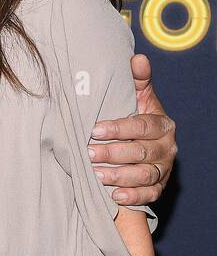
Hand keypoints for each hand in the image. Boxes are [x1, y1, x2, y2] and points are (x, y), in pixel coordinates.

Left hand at [89, 53, 176, 204]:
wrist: (144, 142)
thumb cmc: (137, 117)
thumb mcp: (139, 97)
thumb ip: (138, 80)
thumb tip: (137, 58)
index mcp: (162, 124)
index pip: (142, 126)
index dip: (119, 128)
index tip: (95, 129)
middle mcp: (167, 147)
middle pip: (142, 152)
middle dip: (114, 153)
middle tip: (89, 153)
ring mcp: (163, 169)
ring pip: (145, 175)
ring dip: (120, 176)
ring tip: (96, 175)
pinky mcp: (158, 187)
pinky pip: (149, 195)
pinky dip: (133, 196)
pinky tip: (114, 195)